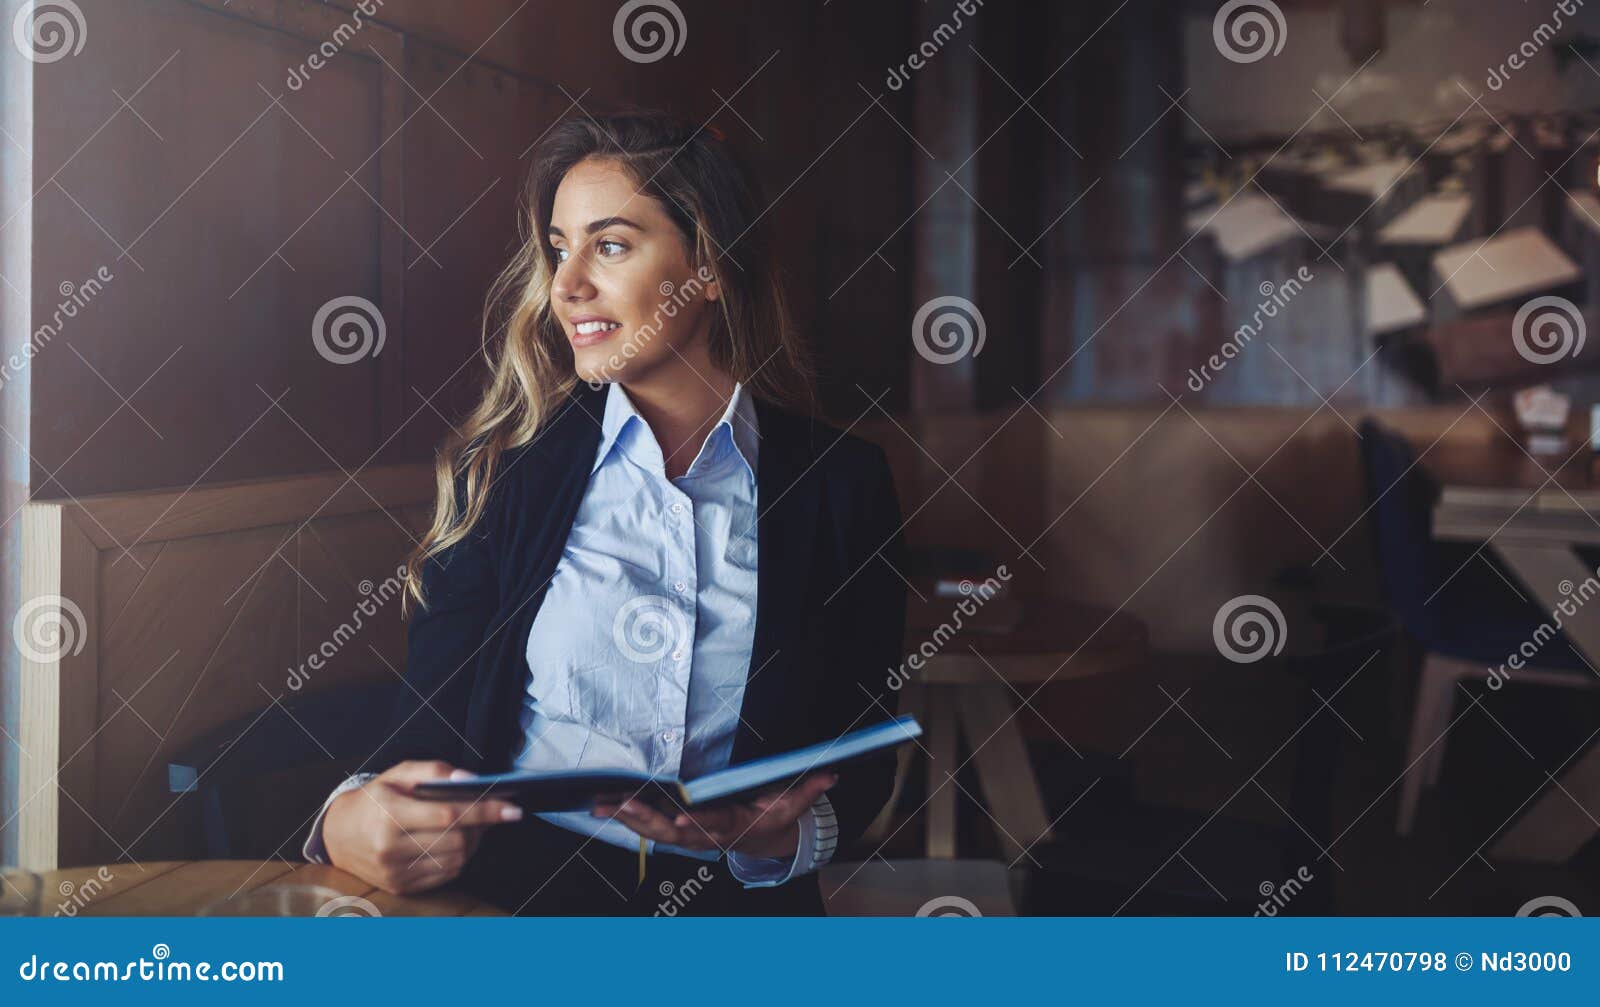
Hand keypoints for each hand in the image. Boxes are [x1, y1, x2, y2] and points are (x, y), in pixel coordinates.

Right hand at [321, 760, 523, 894]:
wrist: (337, 834)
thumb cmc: (373, 800)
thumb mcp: (397, 774)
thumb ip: (434, 771)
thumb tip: (469, 780)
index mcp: (390, 814)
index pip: (449, 815)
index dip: (485, 811)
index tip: (513, 809)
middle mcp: (390, 847)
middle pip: (457, 840)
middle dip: (482, 825)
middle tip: (490, 811)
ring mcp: (395, 871)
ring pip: (456, 859)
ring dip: (473, 841)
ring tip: (470, 825)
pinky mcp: (400, 887)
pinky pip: (445, 874)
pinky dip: (459, 857)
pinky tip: (453, 841)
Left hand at [592, 771, 836, 859]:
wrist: (762, 839)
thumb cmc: (774, 815)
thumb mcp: (794, 804)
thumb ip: (808, 788)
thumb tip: (831, 773)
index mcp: (733, 825)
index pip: (714, 825)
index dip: (698, 823)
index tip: (681, 819)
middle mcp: (706, 833)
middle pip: (673, 831)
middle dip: (647, 820)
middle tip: (622, 807)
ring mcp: (689, 832)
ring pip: (655, 829)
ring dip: (628, 818)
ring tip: (600, 806)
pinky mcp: (677, 826)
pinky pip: (649, 822)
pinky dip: (626, 815)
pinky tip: (601, 805)